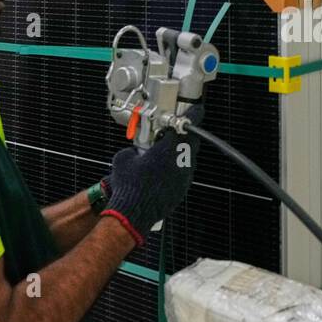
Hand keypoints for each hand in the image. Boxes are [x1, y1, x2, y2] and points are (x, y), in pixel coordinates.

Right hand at [101, 105, 203, 244]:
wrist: (134, 212)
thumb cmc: (129, 185)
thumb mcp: (123, 158)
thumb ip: (133, 149)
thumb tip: (135, 152)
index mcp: (169, 149)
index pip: (188, 126)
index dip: (194, 116)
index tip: (197, 110)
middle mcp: (181, 162)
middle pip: (192, 142)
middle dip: (185, 135)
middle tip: (174, 133)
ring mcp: (184, 177)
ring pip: (189, 159)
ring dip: (180, 154)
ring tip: (164, 155)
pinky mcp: (182, 189)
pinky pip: (183, 173)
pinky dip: (176, 169)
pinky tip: (162, 173)